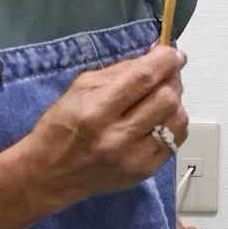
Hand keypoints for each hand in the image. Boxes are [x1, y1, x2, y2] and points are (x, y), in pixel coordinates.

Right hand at [20, 45, 187, 210]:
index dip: (165, 61)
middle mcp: (117, 136)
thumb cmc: (61, 126)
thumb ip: (120, 71)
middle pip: (166, 98)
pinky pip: (176, 140)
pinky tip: (159, 119)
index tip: (173, 54)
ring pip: (177, 120)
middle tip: (165, 76)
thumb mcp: (80, 88)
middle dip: (171, 80)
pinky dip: (172, 124)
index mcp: (96, 110)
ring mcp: (134, 157)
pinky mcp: (145, 171)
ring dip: (174, 102)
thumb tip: (156, 56)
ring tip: (161, 98)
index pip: (143, 78)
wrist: (51, 174)